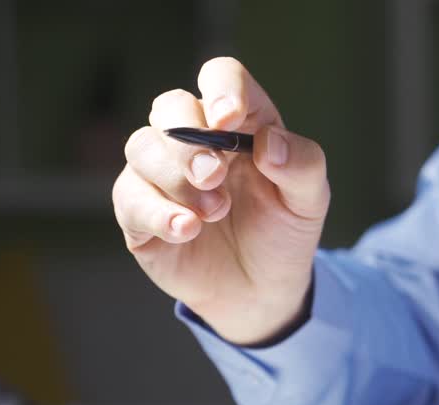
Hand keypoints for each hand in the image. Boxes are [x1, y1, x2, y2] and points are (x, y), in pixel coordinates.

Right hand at [112, 57, 329, 344]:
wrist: (262, 293)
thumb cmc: (283, 234)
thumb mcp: (309, 201)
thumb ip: (302, 164)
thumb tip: (268, 143)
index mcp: (239, 123)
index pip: (221, 77)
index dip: (221, 88)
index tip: (229, 119)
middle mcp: (194, 140)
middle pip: (170, 106)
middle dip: (189, 140)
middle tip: (215, 177)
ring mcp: (161, 174)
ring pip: (142, 147)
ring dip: (178, 180)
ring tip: (215, 214)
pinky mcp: (139, 212)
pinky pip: (130, 197)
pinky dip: (158, 212)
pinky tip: (187, 230)